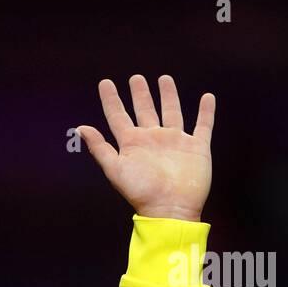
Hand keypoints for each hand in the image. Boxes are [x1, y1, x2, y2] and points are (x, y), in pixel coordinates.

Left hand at [76, 75, 213, 222]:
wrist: (171, 208)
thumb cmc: (142, 192)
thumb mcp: (116, 169)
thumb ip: (99, 148)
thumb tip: (80, 128)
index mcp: (132, 143)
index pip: (118, 116)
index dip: (111, 99)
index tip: (105, 83)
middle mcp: (153, 139)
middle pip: (144, 110)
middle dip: (140, 94)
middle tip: (135, 78)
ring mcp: (175, 142)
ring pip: (172, 112)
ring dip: (168, 96)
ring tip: (164, 79)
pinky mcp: (196, 147)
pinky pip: (203, 125)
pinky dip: (206, 112)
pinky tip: (207, 98)